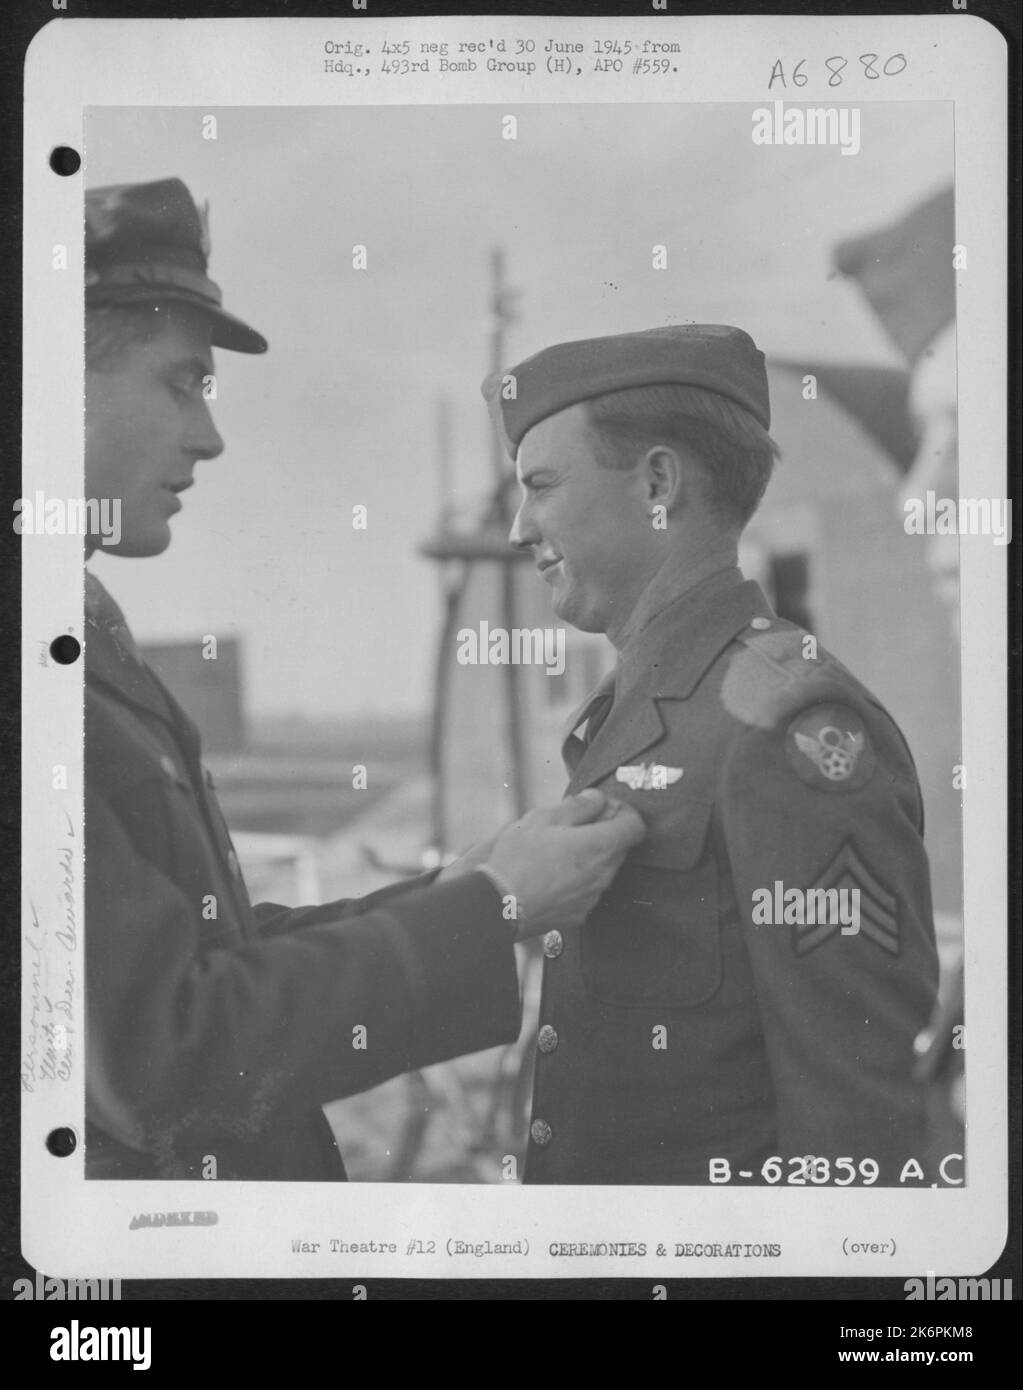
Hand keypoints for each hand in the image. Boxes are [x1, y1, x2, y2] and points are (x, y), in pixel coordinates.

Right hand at [479, 789, 645, 939]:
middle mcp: (604, 873)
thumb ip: (578, 805)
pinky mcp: (580, 914)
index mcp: (600, 845)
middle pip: (620, 847)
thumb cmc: (520, 859)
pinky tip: (551, 875)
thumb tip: (597, 799)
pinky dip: (578, 879)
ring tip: (556, 851)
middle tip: (574, 825)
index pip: (636, 826)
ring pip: (603, 869)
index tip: (605, 807)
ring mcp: (593, 896)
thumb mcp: (544, 818)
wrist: (500, 906)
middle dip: (604, 832)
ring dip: (589, 856)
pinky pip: (588, 889)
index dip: (624, 811)